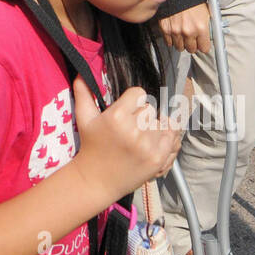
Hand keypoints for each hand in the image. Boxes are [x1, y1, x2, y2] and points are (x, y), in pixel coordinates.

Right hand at [71, 83, 181, 201]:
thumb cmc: (91, 147)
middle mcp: (134, 130)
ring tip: (142, 136)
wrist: (96, 180)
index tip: (127, 110)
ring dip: (155, 127)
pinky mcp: (158, 159)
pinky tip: (154, 142)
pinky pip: (173, 138)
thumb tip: (81, 73)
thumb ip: (83, 94)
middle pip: (151, 109)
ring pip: (163, 122)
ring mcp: (148, 145)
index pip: (139, 93)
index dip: (133, 101)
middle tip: (132, 126)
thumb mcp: (84, 120)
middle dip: (143, 115)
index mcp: (117, 116)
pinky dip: (167, 138)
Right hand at [157, 1, 211, 54]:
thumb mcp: (207, 13)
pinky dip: (172, 39)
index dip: (204, 46)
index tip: (202, 44)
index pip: (204, 48)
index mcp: (201, 28)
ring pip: (180, 47)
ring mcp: (176, 31)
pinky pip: (169, 42)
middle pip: (191, 49)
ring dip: (182, 43)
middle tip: (193, 38)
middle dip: (193, 45)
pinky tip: (175, 32)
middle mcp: (188, 31)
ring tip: (183, 34)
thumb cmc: (193, 1)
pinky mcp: (166, 29)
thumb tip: (213, 37)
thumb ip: (209, 27)